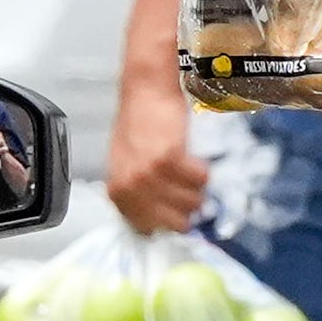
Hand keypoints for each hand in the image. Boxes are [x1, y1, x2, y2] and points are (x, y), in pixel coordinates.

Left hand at [107, 67, 207, 234]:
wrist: (144, 92)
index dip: (167, 223)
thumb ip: (137, 193)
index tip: (178, 215)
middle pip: (174, 221)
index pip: (147, 228)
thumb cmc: (137, 126)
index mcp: (118, 192)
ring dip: (197, 190)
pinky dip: (203, 172)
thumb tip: (159, 220)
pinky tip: (197, 162)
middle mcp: (132, 187)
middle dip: (186, 211)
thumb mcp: (127, 165)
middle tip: (189, 193)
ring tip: (192, 174)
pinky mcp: (170, 158)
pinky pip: (199, 179)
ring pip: (190, 202)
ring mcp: (150, 173)